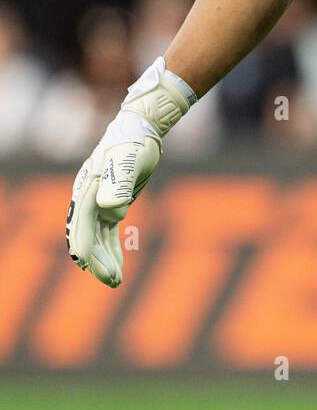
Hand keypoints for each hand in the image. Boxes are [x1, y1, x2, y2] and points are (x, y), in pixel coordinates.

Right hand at [65, 57, 194, 287]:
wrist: (141, 128)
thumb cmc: (135, 143)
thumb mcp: (129, 161)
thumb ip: (118, 185)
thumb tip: (112, 212)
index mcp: (87, 190)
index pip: (82, 228)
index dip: (88, 251)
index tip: (97, 270)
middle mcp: (87, 198)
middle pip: (86, 237)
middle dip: (97, 261)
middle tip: (114, 281)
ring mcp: (97, 202)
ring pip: (95, 238)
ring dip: (104, 259)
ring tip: (116, 281)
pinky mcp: (110, 203)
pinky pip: (106, 232)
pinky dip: (111, 249)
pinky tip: (118, 265)